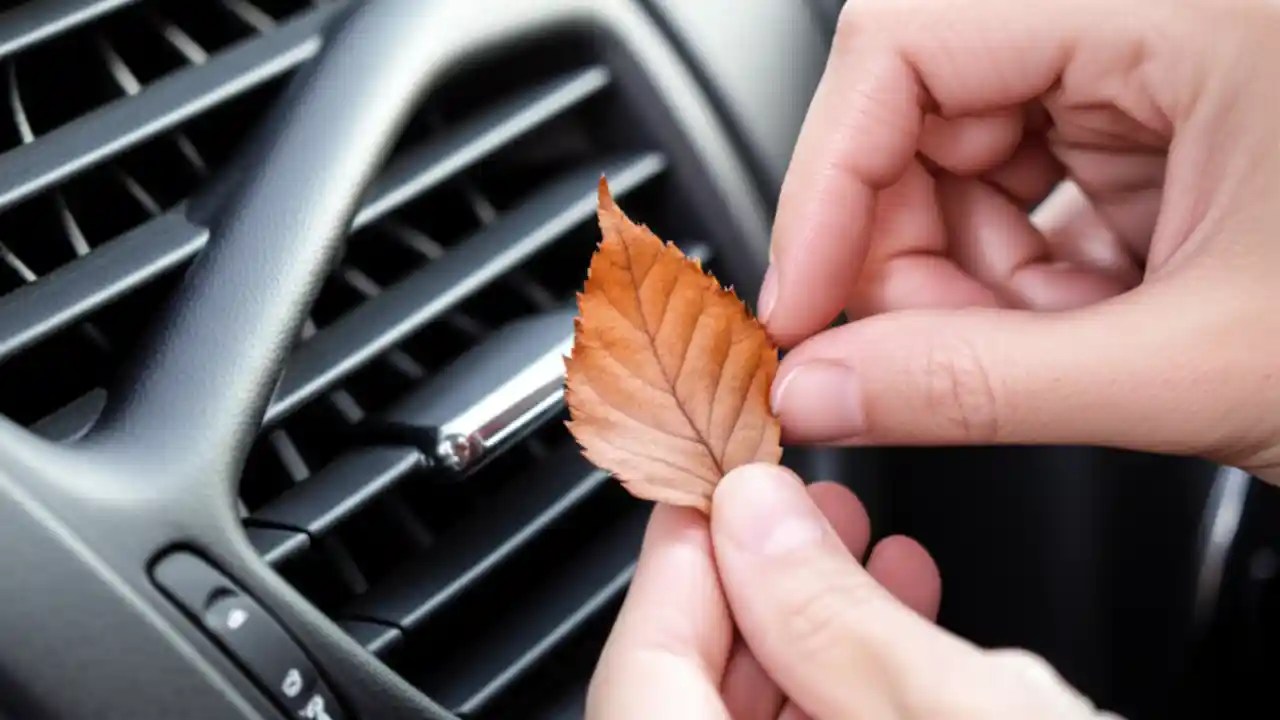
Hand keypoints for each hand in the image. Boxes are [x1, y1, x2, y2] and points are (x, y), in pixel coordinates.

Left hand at [587, 464, 1114, 718]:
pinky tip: (908, 617)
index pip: (637, 671)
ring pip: (764, 711)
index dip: (677, 558)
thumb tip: (753, 508)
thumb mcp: (962, 718)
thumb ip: (837, 617)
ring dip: (810, 619)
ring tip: (863, 534)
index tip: (719, 478)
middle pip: (691, 683)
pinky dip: (855, 677)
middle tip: (797, 497)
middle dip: (754, 577)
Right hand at [761, 0, 1279, 480]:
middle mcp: (1155, 21)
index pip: (907, 42)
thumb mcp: (1189, 369)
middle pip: (922, 112)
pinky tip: (1077, 331)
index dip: (825, 180)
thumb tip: (820, 391)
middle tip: (917, 360)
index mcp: (1178, 12)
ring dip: (969, 286)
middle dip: (905, 257)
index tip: (801, 300)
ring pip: (962, 165)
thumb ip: (979, 386)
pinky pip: (1021, 197)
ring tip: (1044, 356)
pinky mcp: (1153, 132)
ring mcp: (1153, 74)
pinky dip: (1019, 284)